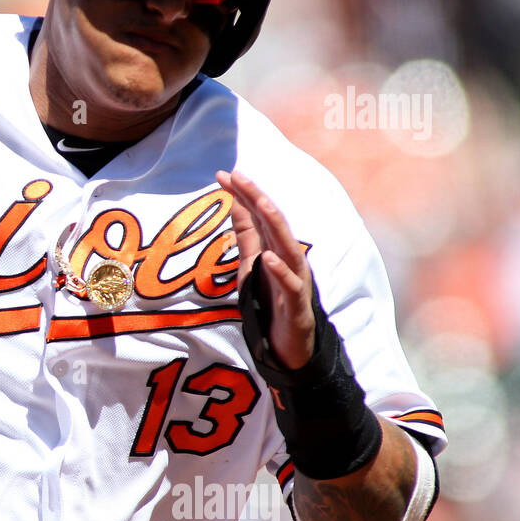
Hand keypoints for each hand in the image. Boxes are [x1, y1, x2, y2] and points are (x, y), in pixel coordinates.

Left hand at [215, 169, 314, 368]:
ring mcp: (295, 280)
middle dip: (257, 198)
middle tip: (239, 175)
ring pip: (288, 247)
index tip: (222, 174)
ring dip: (275, 224)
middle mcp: (288, 258)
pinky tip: (268, 258)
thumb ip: (247, 235)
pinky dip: (280, 270)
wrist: (289, 346)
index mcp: (275, 248)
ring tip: (261, 203)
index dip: (244, 194)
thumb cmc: (271, 302)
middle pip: (274, 223)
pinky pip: (290, 285)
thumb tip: (237, 202)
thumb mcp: (251, 265)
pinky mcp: (297, 305)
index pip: (259, 215)